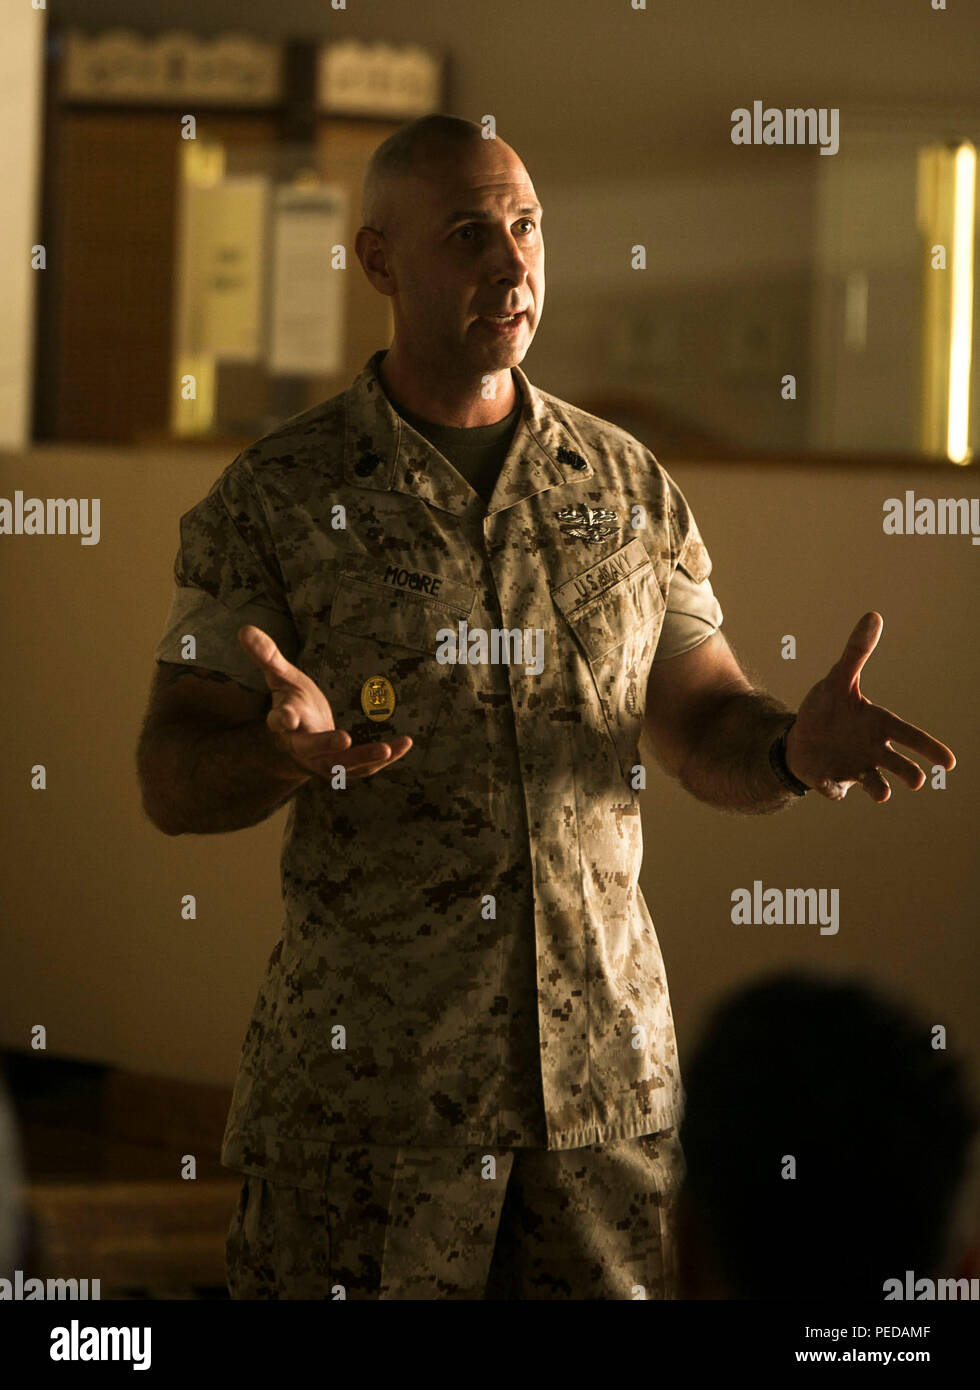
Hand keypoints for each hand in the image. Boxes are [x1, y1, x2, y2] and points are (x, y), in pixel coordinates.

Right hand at [237, 625, 411, 779]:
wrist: (298, 742)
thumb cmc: (293, 703)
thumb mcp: (282, 678)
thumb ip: (267, 656)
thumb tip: (244, 628)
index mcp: (286, 721)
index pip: (280, 721)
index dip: (282, 719)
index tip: (284, 717)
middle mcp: (303, 745)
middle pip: (314, 748)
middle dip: (328, 744)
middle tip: (344, 739)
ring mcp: (324, 760)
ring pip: (342, 765)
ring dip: (364, 758)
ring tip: (387, 749)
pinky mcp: (345, 766)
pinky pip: (365, 767)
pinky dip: (384, 759)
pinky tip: (405, 743)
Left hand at [785, 612, 955, 802]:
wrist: (800, 736)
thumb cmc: (827, 708)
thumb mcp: (838, 679)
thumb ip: (856, 653)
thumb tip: (873, 615)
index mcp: (879, 726)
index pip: (909, 736)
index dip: (929, 748)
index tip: (950, 762)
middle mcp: (874, 751)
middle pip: (898, 766)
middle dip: (908, 773)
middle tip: (917, 781)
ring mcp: (855, 769)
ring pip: (875, 784)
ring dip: (879, 789)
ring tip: (883, 794)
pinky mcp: (833, 783)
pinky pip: (834, 789)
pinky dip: (832, 787)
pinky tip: (826, 783)